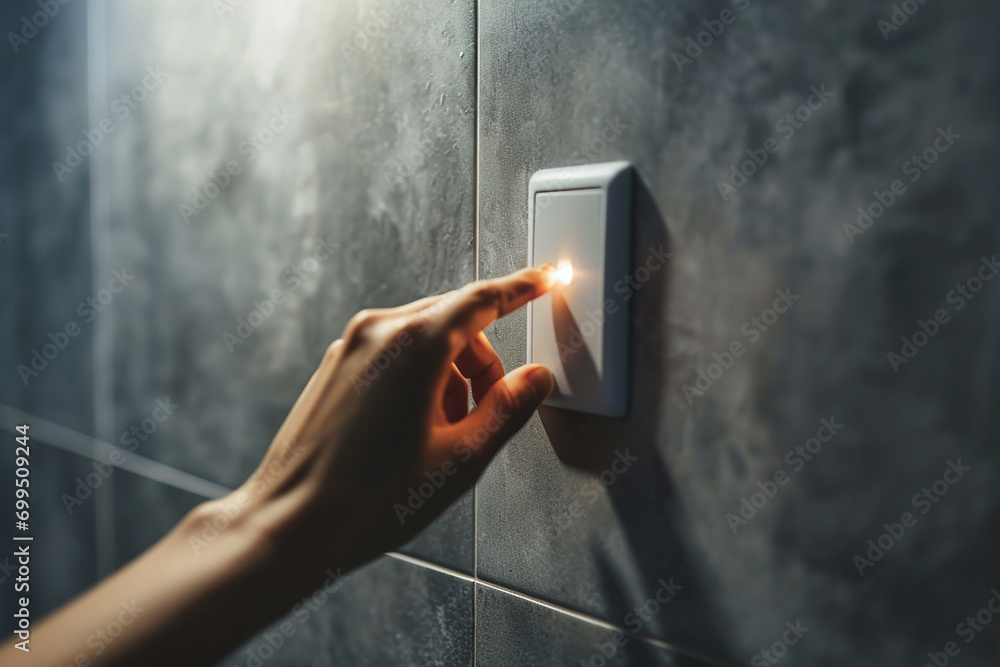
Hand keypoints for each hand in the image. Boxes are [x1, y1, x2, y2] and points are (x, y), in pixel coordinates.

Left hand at [226, 264, 557, 576]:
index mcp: (414, 346)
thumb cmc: (369, 500)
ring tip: (441, 435)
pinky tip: (413, 430)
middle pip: (456, 320)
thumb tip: (536, 379)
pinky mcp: (337, 365)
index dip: (523, 288)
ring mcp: (351, 346)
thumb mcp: (460, 460)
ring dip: (450, 373)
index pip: (484, 299)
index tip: (548, 277)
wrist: (292, 523)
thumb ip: (507, 410)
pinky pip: (395, 352)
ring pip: (426, 337)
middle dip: (483, 361)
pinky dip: (419, 377)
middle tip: (488, 413)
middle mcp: (379, 332)